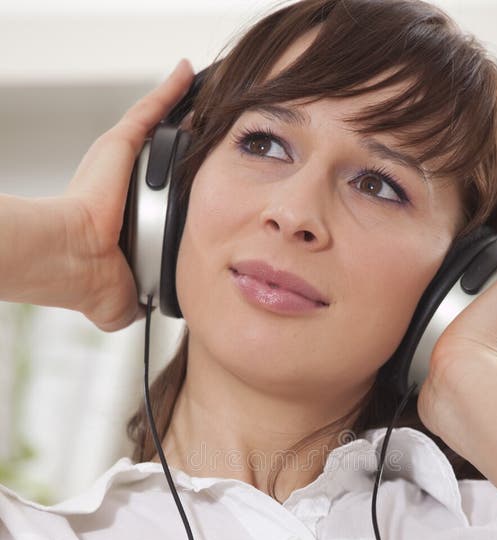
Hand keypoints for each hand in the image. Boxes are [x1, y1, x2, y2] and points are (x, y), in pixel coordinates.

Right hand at [0, 60, 193, 330]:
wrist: (71, 261)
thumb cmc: (88, 280)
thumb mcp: (121, 304)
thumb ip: (134, 302)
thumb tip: (142, 308)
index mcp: (126, 222)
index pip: (161, 205)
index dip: (180, 202)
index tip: (213, 202)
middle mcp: (124, 187)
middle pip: (167, 165)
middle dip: (193, 158)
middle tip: (223, 148)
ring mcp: (121, 163)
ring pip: (161, 133)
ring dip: (187, 118)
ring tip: (218, 106)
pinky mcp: (119, 144)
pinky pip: (150, 110)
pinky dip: (170, 89)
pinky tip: (190, 73)